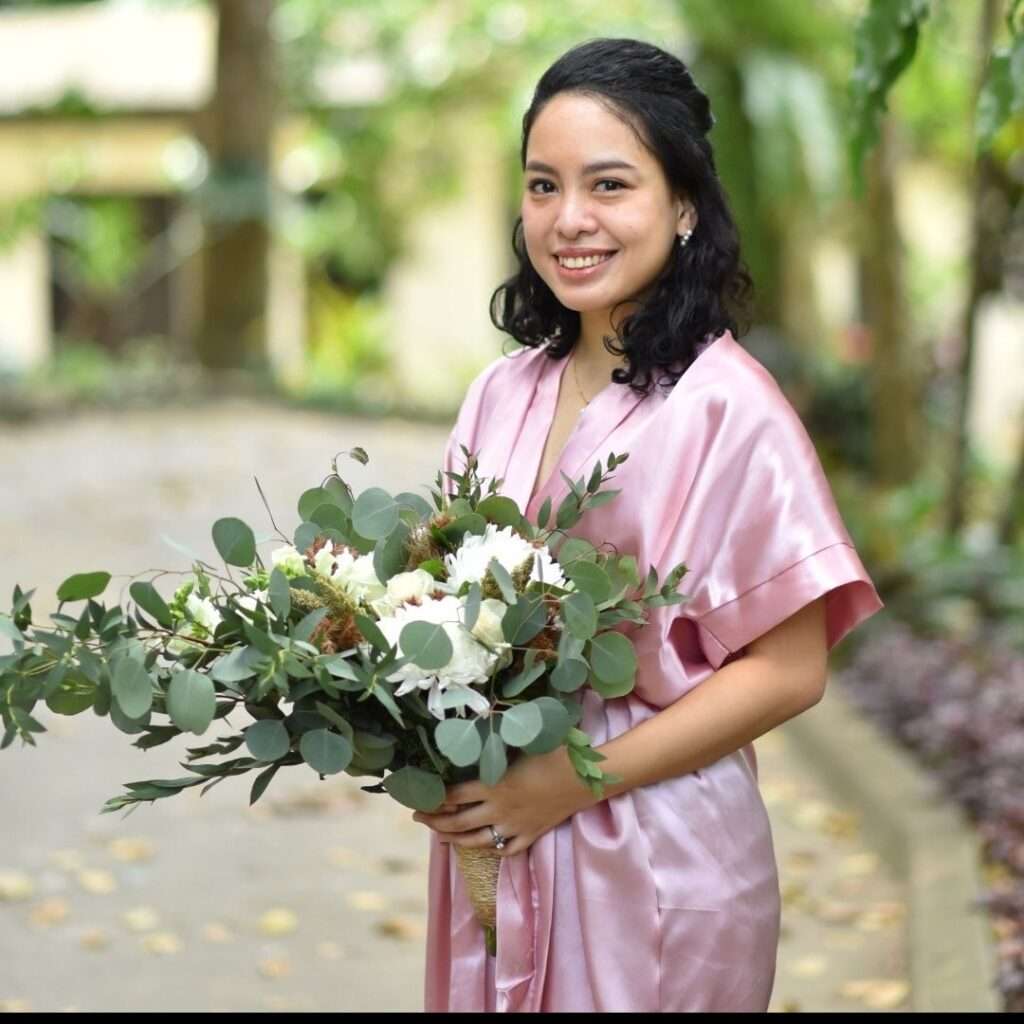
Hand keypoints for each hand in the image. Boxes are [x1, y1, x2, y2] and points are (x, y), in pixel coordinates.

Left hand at [411, 746, 593, 856]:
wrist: (584, 777)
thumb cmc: (552, 753)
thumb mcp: (519, 746)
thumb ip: (494, 748)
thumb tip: (472, 740)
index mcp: (494, 785)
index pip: (454, 795)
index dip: (433, 797)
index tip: (418, 794)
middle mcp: (499, 810)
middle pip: (458, 821)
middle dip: (433, 820)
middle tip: (418, 816)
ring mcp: (515, 826)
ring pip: (476, 840)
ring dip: (453, 838)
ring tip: (439, 835)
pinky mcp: (531, 835)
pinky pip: (505, 849)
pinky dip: (491, 848)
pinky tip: (481, 845)